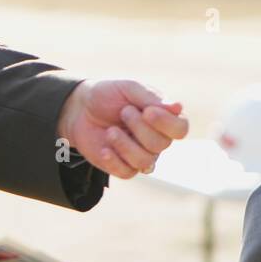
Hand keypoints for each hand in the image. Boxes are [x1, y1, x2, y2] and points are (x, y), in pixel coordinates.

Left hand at [57, 79, 188, 178]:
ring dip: (125, 144)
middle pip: (161, 144)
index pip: (181, 128)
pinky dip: (114, 160)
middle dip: (139, 127)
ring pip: (145, 161)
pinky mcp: (123, 167)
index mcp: (163, 118)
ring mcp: (141, 155)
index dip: (167, 123)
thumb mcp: (129, 88)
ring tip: (110, 130)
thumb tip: (178, 107)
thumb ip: (151, 98)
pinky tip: (104, 148)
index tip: (148, 111)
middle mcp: (157, 139)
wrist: (79, 109)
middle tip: (123, 112)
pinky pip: (128, 173)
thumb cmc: (108, 95)